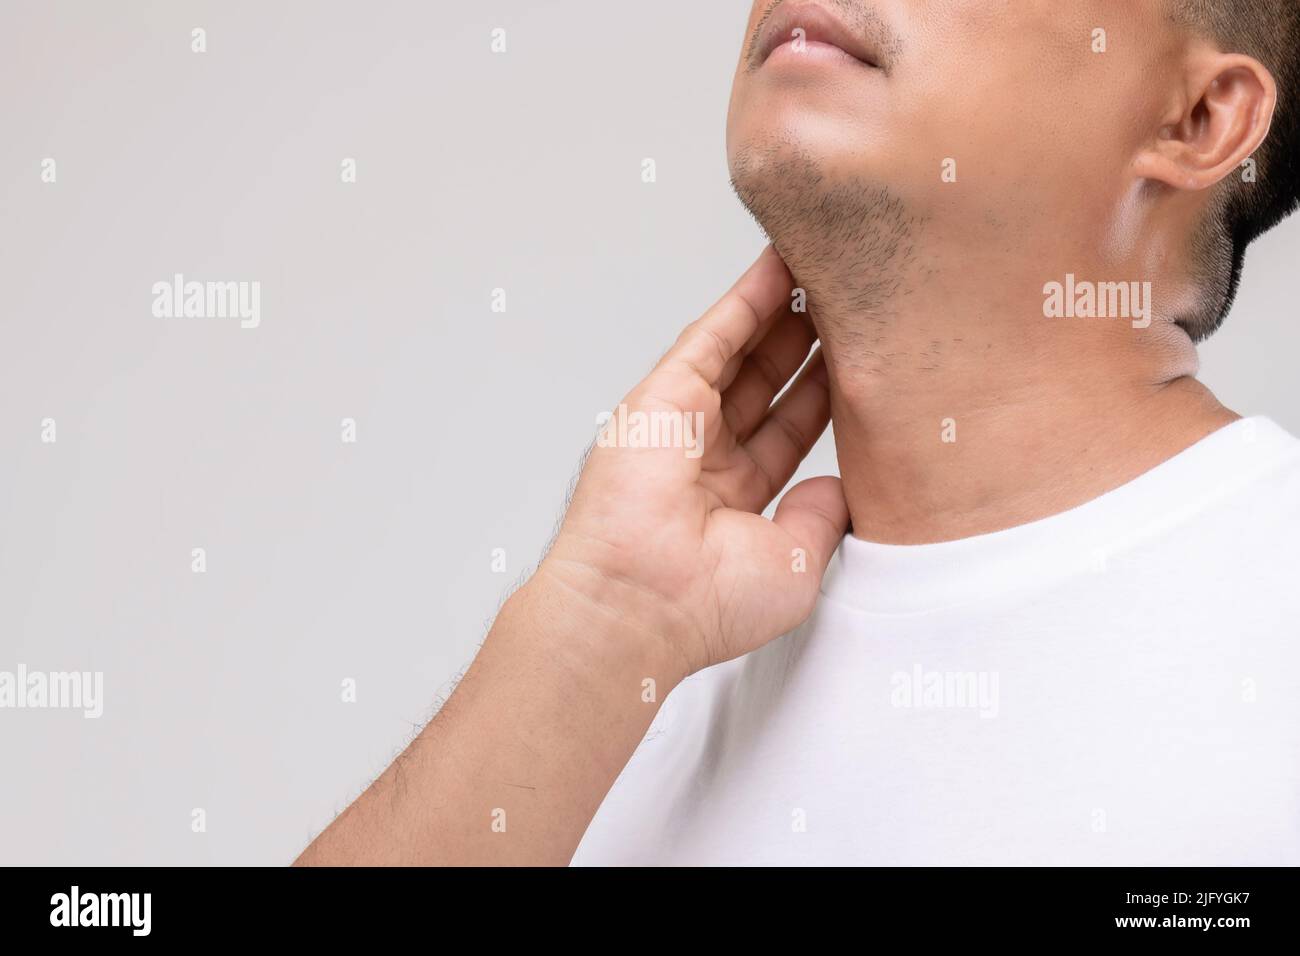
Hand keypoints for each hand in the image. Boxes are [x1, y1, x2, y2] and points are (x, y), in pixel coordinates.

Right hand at [540, 246, 848, 678]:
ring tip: (826, 271)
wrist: (641, 603)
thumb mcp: (795, 565)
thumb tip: (839, 483)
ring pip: (741, 352)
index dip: (825, 393)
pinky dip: (746, 300)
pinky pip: (713, 337)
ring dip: (782, 310)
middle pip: (768, 383)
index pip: (789, 431)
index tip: (864, 362)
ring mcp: (683, 424)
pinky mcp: (664, 396)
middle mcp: (707, 458)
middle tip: (851, 305)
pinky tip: (781, 267)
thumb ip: (820, 516)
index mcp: (736, 499)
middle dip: (808, 344)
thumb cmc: (705, 605)